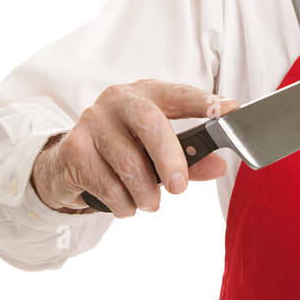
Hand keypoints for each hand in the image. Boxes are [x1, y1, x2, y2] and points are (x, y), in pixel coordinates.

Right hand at [30, 81, 238, 216]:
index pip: (179, 94)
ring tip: (150, 203)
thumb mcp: (159, 150)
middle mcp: (119, 100)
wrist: (70, 163)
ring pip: (129, 163)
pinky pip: (107, 184)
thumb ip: (191, 159)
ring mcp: (93, 121)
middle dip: (170, 159)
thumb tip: (218, 166)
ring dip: (146, 193)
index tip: (229, 110)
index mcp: (147, 94)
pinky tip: (126, 205)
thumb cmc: (124, 150)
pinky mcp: (74, 147)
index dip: (204, 102)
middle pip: (151, 123)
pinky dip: (123, 204)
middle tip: (180, 187)